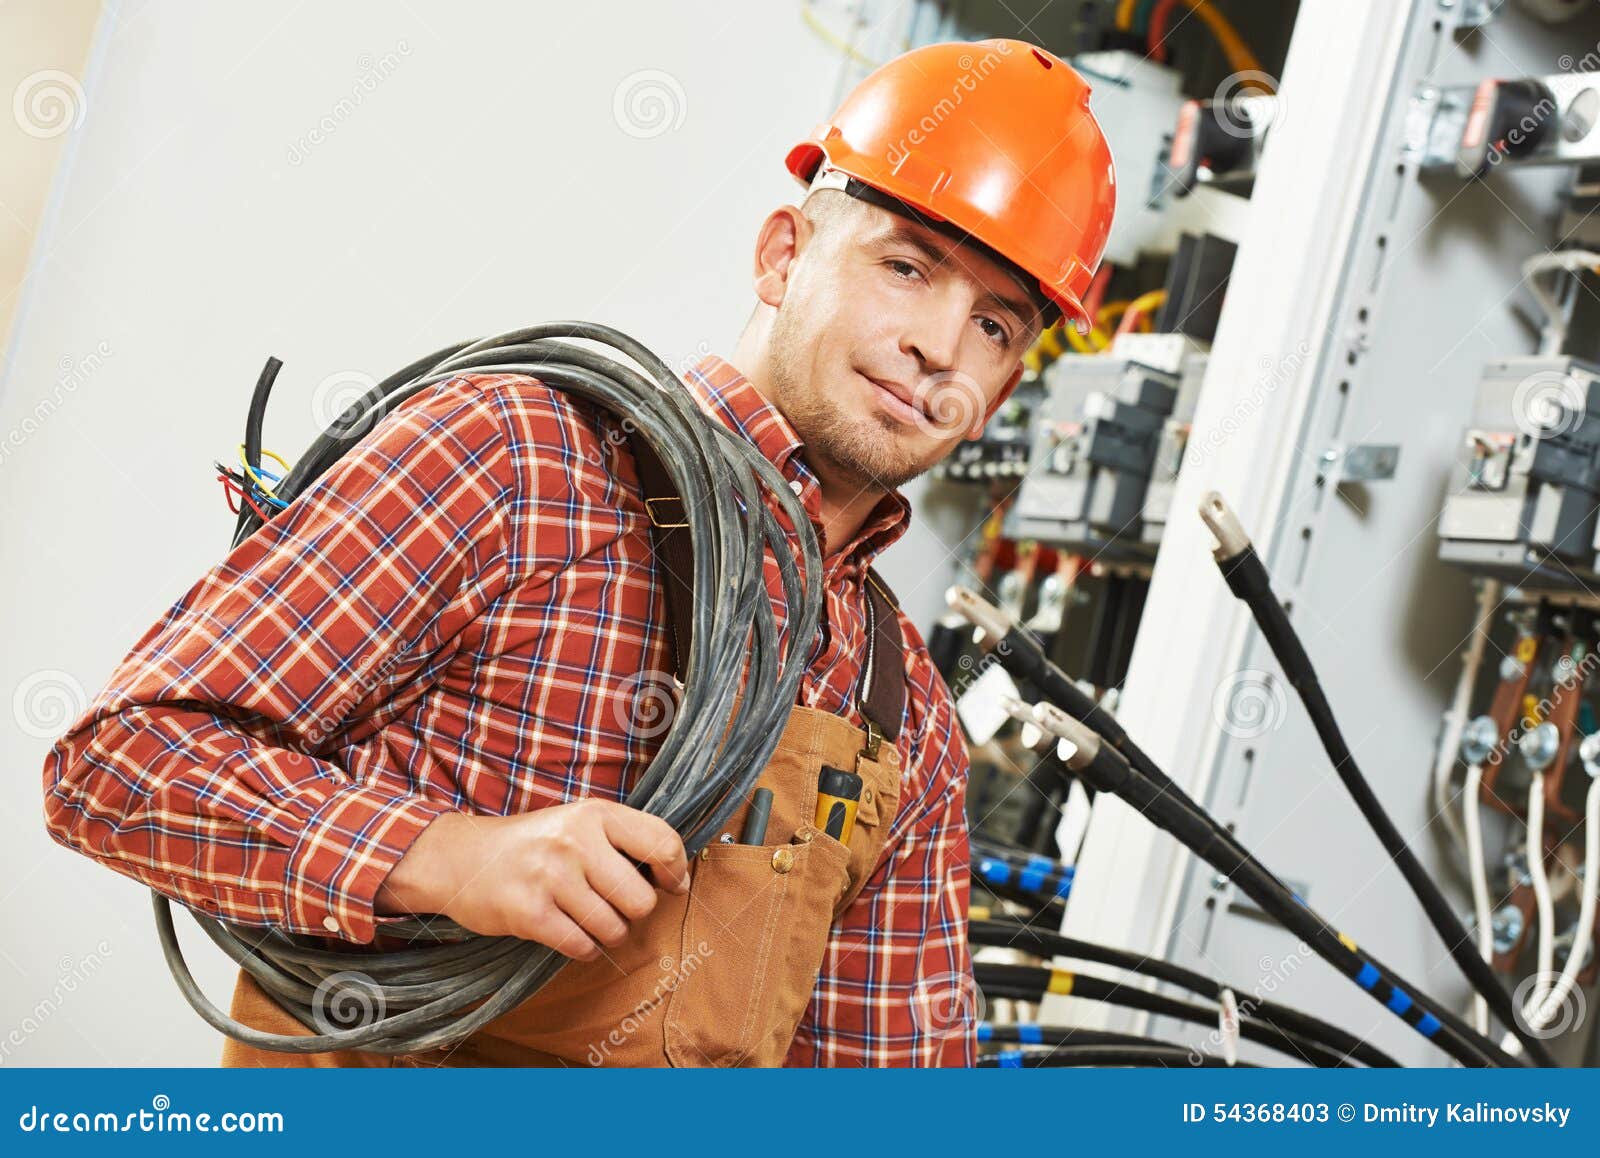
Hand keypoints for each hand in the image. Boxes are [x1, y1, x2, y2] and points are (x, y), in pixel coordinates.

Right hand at [376, 800, 690, 959]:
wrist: (459, 858)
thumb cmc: (532, 844)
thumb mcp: (578, 821)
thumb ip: (623, 839)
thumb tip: (678, 875)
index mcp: (595, 813)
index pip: (663, 843)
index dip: (676, 872)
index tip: (671, 885)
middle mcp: (575, 841)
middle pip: (641, 900)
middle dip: (632, 913)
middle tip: (612, 905)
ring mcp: (551, 877)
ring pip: (614, 929)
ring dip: (606, 933)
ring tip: (586, 918)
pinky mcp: (529, 914)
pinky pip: (582, 947)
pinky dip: (582, 948)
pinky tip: (566, 931)